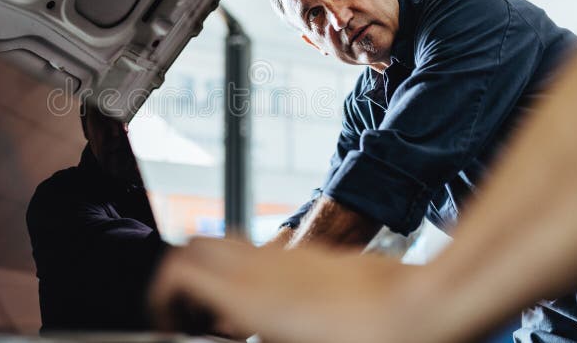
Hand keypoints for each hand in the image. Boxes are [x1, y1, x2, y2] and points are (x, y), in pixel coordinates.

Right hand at [149, 237, 428, 342]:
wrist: (416, 308)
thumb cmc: (364, 342)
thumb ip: (256, 332)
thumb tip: (230, 325)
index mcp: (248, 296)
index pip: (178, 270)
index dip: (160, 294)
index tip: (166, 321)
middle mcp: (257, 267)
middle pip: (192, 247)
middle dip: (178, 278)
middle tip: (191, 316)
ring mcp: (281, 256)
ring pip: (223, 244)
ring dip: (209, 271)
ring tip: (224, 312)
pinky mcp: (304, 255)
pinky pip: (256, 252)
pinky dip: (242, 271)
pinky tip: (266, 305)